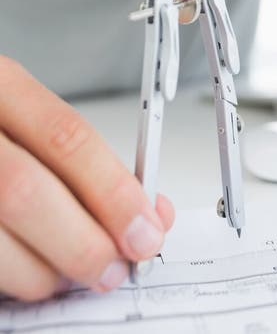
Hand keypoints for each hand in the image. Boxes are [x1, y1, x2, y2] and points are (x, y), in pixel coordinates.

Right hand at [0, 58, 173, 300]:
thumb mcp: (26, 114)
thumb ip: (81, 158)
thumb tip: (147, 213)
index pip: (66, 137)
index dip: (112, 190)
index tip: (146, 228)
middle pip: (26, 193)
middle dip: (82, 242)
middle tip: (115, 267)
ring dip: (45, 271)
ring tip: (70, 274)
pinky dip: (13, 279)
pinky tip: (29, 270)